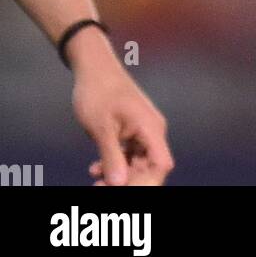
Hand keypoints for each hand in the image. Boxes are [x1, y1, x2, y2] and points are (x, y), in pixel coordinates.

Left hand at [72, 57, 173, 186]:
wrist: (93, 68)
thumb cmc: (98, 92)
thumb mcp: (101, 127)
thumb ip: (112, 156)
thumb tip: (119, 185)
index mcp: (150, 127)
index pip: (161, 165)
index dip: (146, 182)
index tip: (121, 188)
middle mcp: (152, 131)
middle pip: (149, 169)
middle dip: (128, 183)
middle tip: (99, 188)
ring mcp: (143, 132)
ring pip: (138, 165)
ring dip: (119, 177)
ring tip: (95, 181)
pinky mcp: (132, 132)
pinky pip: (129, 157)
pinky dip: (115, 166)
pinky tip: (95, 168)